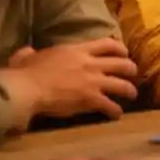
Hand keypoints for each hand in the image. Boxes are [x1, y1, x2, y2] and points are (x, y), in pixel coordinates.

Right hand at [9, 38, 138, 119]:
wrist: (29, 88)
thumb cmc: (26, 72)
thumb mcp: (28, 56)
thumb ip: (30, 53)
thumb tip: (26, 51)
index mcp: (77, 50)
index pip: (106, 43)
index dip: (119, 48)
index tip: (123, 53)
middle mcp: (90, 63)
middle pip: (121, 63)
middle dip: (130, 68)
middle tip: (132, 73)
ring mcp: (93, 81)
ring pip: (122, 84)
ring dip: (129, 90)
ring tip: (132, 95)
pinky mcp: (91, 99)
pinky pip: (110, 105)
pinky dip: (115, 111)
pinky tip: (116, 115)